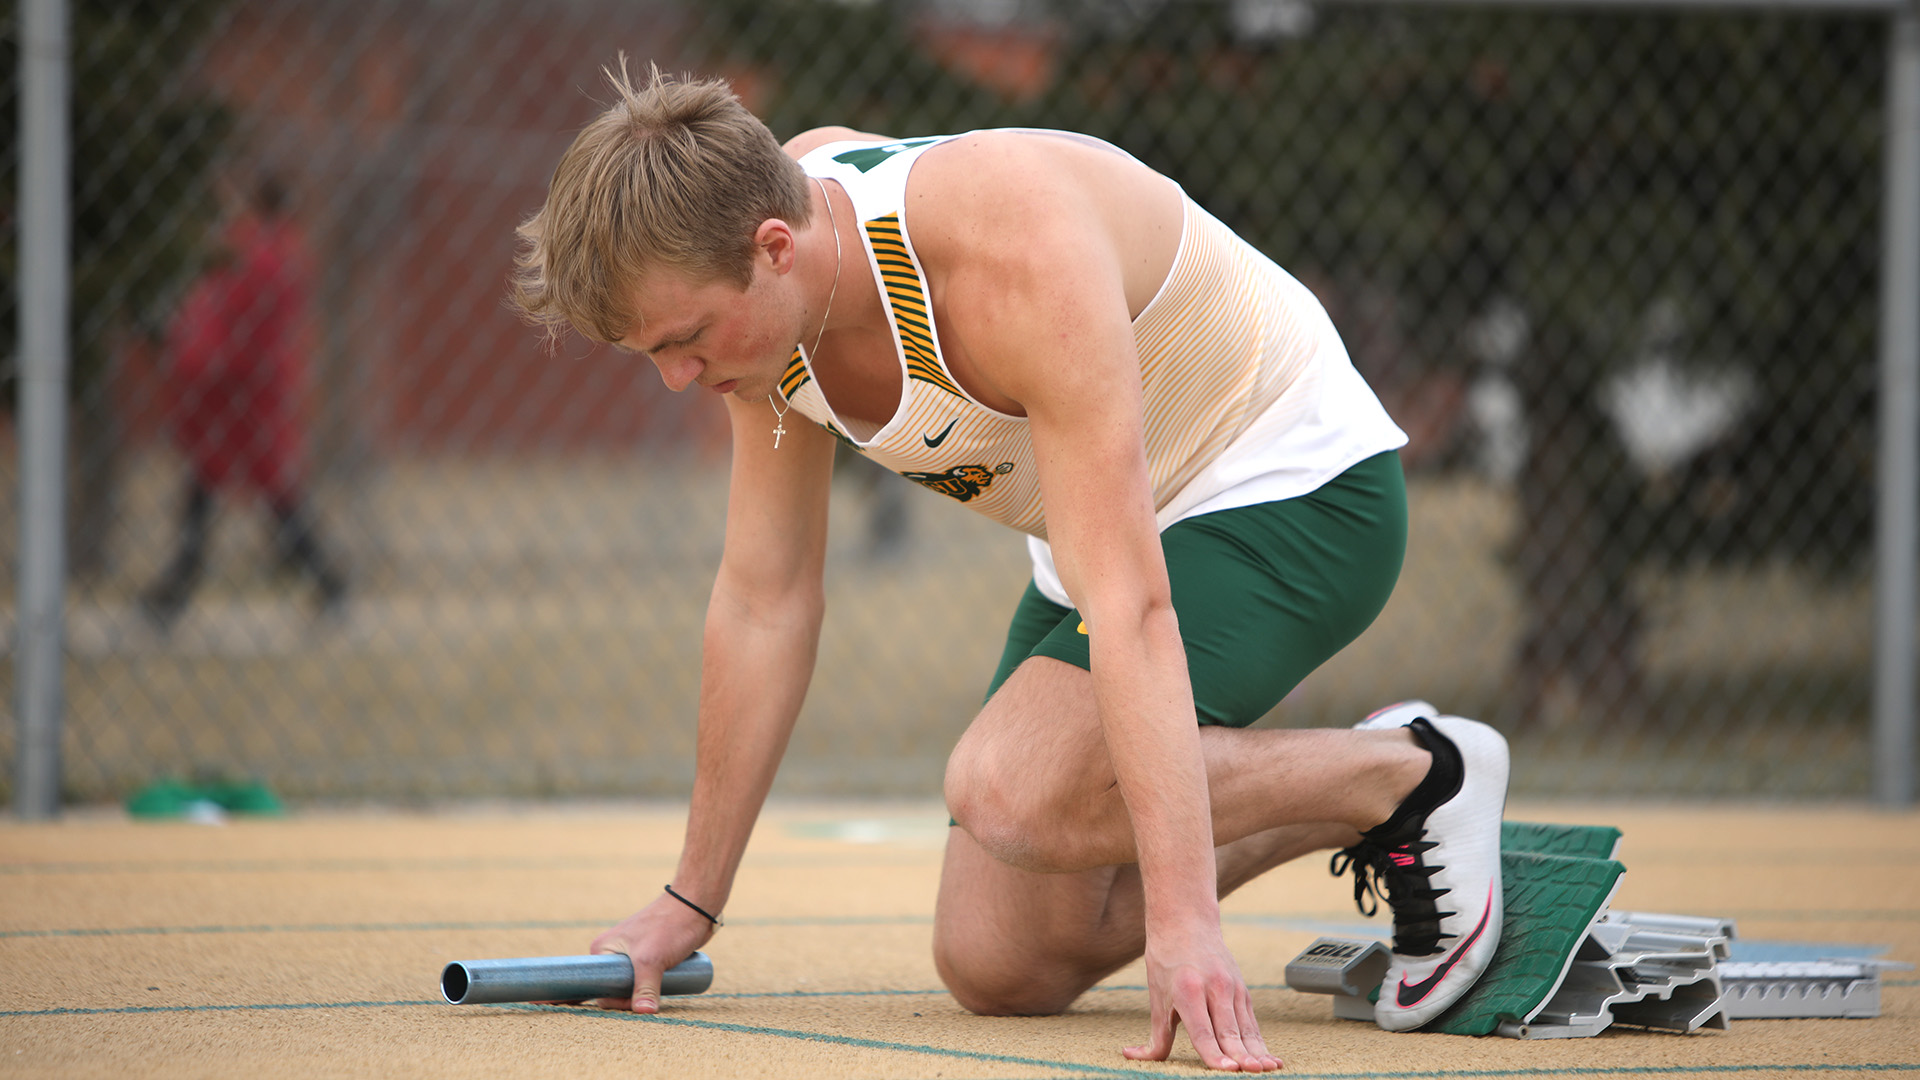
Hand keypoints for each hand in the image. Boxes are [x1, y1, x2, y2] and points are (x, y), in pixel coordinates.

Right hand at [587, 890, 717, 1013]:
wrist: (696, 906)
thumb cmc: (670, 926)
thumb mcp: (653, 960)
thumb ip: (646, 988)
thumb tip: (643, 1013)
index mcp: (602, 949)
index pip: (600, 986)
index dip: (614, 1000)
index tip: (635, 1003)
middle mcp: (613, 952)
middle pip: (616, 988)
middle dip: (630, 999)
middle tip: (650, 1001)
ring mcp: (632, 954)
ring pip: (632, 985)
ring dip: (642, 995)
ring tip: (659, 997)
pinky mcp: (649, 955)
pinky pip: (645, 979)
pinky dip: (650, 989)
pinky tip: (660, 996)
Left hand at [1122, 925, 1280, 1071]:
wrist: (1186, 922)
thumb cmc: (1167, 961)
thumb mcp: (1158, 996)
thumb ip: (1156, 1034)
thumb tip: (1133, 1056)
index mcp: (1189, 991)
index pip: (1202, 1031)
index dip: (1214, 1054)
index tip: (1227, 1070)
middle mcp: (1214, 988)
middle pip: (1229, 1032)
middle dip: (1241, 1057)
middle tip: (1251, 1073)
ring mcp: (1232, 988)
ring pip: (1246, 1029)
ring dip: (1258, 1053)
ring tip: (1267, 1070)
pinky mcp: (1242, 991)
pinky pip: (1251, 1023)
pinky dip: (1260, 1043)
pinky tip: (1270, 1060)